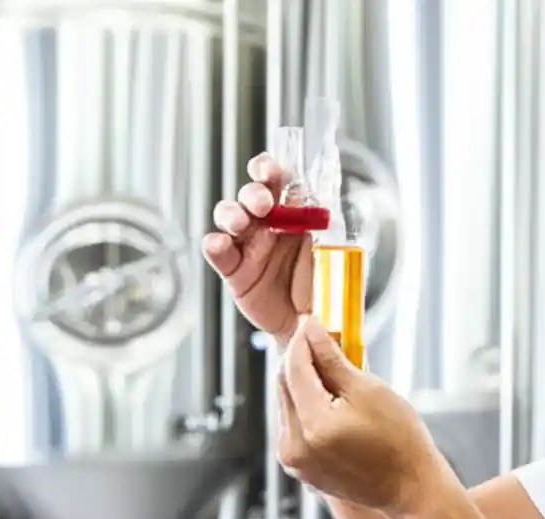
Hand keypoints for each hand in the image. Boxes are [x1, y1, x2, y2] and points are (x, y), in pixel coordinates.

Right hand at [202, 152, 312, 346]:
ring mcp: (247, 244)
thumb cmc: (320, 282)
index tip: (270, 171)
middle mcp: (266, 223)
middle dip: (253, 193)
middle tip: (263, 204)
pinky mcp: (233, 269)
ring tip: (241, 223)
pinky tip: (221, 245)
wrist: (311, 322)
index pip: (275, 180)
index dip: (267, 169)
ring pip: (228, 215)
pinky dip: (215, 244)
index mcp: (290, 212)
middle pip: (250, 194)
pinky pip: (216, 250)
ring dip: (231, 213)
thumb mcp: (330, 251)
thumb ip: (324, 228)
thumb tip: (322, 204)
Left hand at [278, 316, 453, 516]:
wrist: (411, 489)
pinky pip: (292, 424)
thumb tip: (312, 331)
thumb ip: (333, 359)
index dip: (302, 340)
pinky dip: (306, 405)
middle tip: (322, 338)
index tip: (310, 320)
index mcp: (314, 426)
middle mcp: (295, 446)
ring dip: (303, 381)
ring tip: (332, 370)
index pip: (295, 368)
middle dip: (301, 359)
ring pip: (287, 403)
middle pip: (285, 385)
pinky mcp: (298, 467)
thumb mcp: (369, 390)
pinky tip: (329, 397)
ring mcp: (294, 460)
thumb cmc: (401, 441)